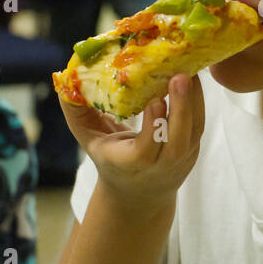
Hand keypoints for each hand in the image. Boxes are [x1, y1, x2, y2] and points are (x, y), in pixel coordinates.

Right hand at [59, 74, 205, 214]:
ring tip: (189, 69)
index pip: (146, 150)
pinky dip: (198, 101)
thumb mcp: (90, 141)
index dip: (153, 126)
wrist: (139, 194)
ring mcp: (181, 160)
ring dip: (194, 99)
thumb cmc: (111, 159)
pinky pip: (199, 124)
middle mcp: (160, 167)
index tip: (155, 101)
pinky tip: (193, 78)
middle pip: (177, 141)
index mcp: (131, 165)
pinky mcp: (194, 151)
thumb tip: (63, 80)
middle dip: (181, 108)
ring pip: (193, 131)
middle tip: (180, 76)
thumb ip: (77, 113)